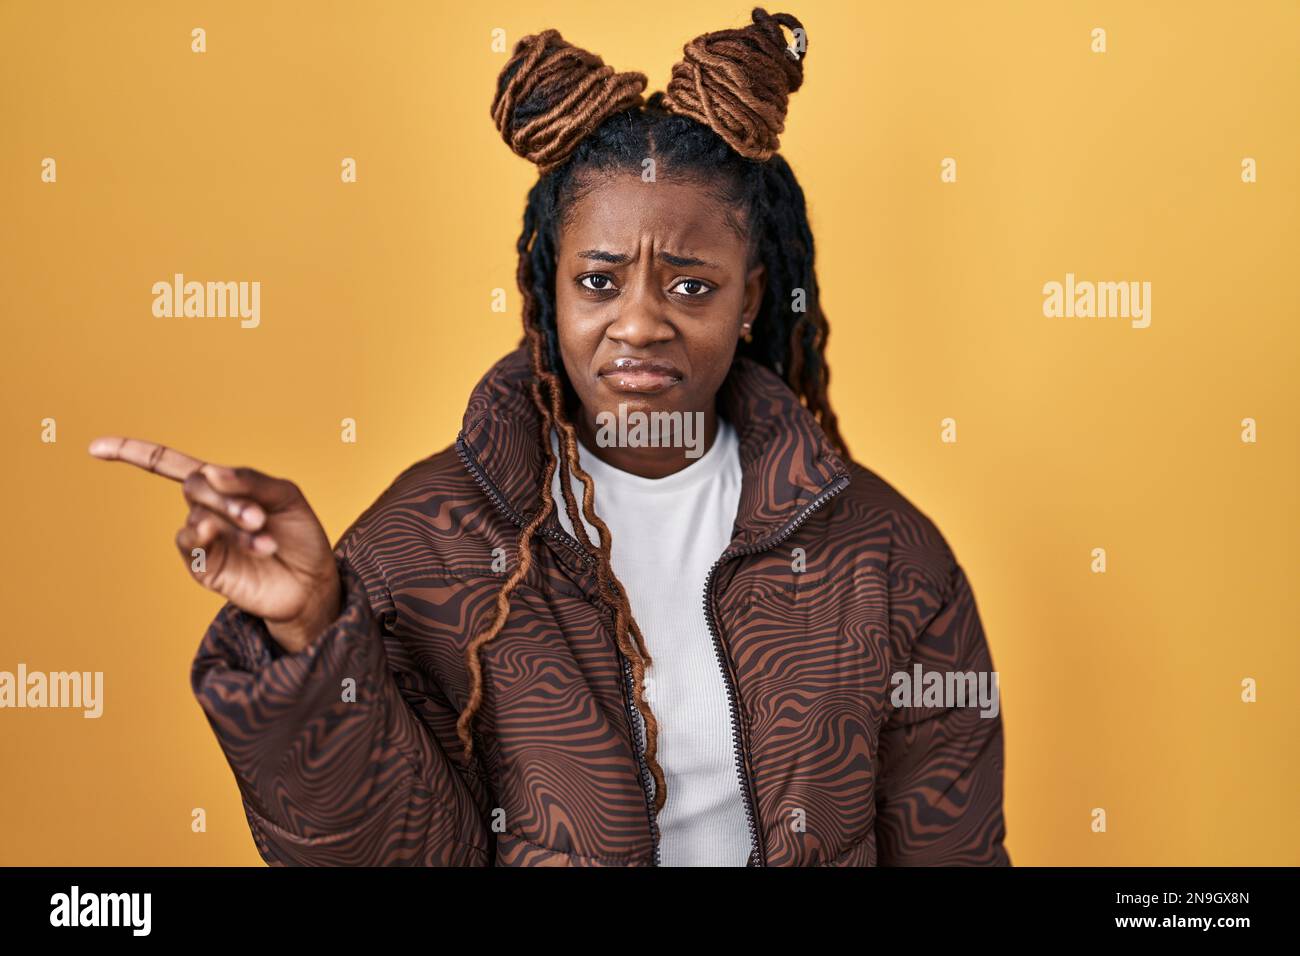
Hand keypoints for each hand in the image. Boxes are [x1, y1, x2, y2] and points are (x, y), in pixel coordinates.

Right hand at [89, 436, 342, 653]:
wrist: (314, 583)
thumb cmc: (300, 536)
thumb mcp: (286, 498)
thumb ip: (252, 481)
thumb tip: (212, 471)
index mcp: (223, 487)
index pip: (171, 464)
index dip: (133, 453)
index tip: (95, 447)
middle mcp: (206, 510)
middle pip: (194, 484)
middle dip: (227, 495)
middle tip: (259, 516)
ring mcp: (203, 539)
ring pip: (197, 514)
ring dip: (231, 519)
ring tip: (263, 536)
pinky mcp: (203, 567)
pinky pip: (189, 544)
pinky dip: (204, 535)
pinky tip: (226, 537)